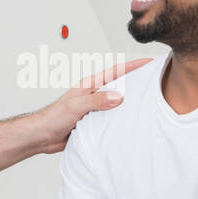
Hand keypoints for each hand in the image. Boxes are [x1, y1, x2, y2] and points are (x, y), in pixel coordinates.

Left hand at [29, 58, 151, 154]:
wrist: (41, 136)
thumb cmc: (52, 117)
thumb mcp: (75, 106)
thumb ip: (95, 101)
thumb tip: (117, 96)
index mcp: (90, 85)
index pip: (116, 72)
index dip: (133, 66)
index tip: (149, 62)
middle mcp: (94, 95)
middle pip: (120, 85)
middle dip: (137, 82)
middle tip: (155, 81)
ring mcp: (95, 109)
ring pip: (117, 103)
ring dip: (131, 103)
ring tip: (150, 103)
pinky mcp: (94, 123)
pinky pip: (112, 119)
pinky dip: (122, 120)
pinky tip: (131, 124)